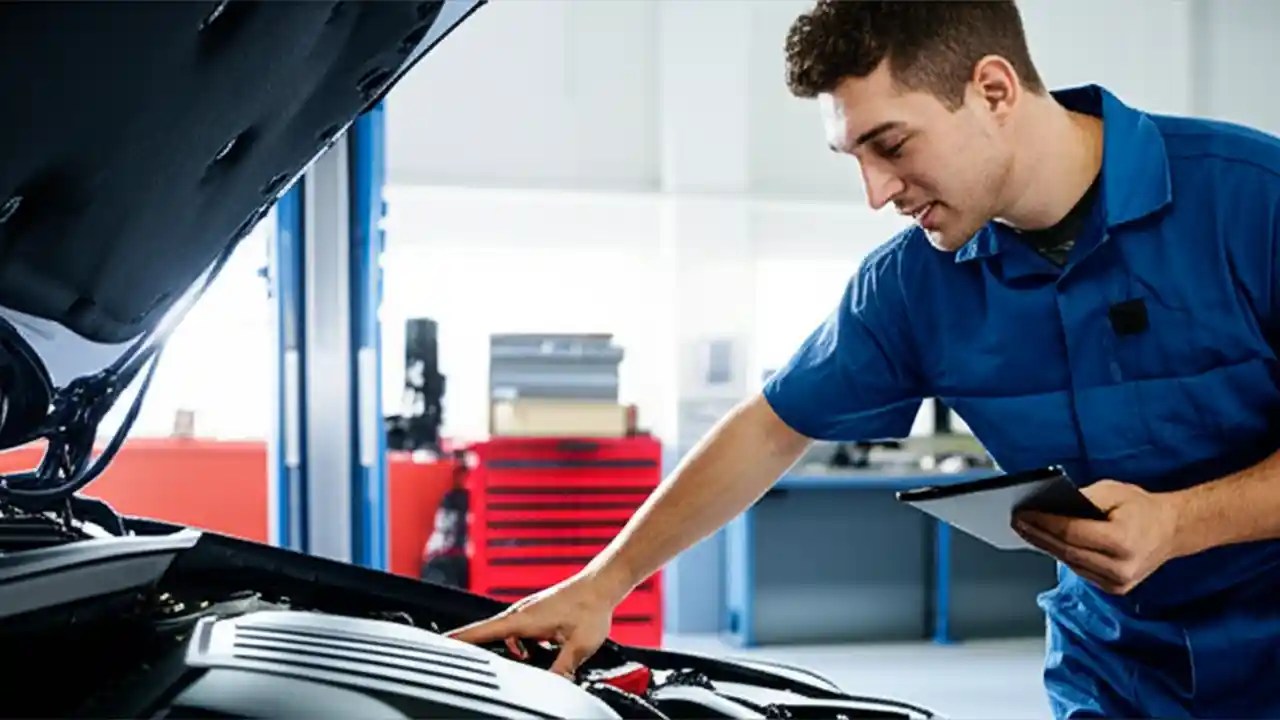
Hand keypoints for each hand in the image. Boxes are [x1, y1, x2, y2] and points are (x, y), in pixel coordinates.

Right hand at [445, 574, 617, 678]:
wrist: (601, 586)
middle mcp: (520, 614)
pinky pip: (519, 632)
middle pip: (490, 634)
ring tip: (536, 656)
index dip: (460, 639)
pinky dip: (523, 644)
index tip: (439, 644)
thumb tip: (551, 687)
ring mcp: (527, 612)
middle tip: (486, 662)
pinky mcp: (535, 613)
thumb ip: (560, 669)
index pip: (482, 632)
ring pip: (507, 636)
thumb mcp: (577, 647)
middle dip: (484, 648)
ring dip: (514, 649)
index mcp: (523, 620)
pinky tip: (542, 649)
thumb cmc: (590, 609)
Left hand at [1013, 479, 1182, 594]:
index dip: (1044, 523)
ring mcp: (1118, 582)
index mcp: (1123, 541)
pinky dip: (1062, 555)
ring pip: (1071, 563)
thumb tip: (1050, 504)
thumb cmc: (1143, 508)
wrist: (1172, 531)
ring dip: (1046, 547)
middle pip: (1066, 551)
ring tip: (1026, 530)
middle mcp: (1120, 567)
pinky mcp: (1114, 588)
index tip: (1022, 513)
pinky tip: (1046, 543)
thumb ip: (1083, 498)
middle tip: (1017, 521)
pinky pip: (1080, 570)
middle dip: (1038, 535)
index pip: (1072, 533)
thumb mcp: (1114, 491)